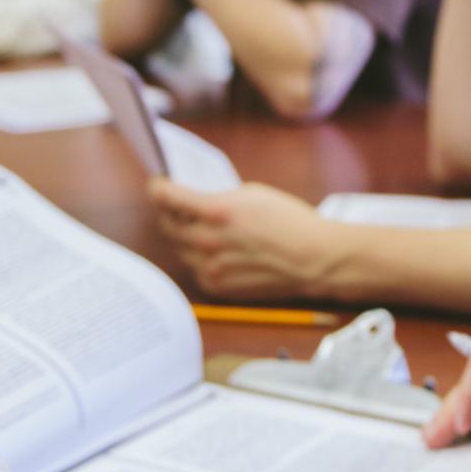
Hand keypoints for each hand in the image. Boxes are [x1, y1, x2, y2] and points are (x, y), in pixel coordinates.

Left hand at [148, 178, 343, 299]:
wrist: (313, 259)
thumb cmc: (290, 222)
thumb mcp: (254, 194)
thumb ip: (221, 197)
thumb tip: (199, 201)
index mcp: (216, 212)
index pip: (166, 198)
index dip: (158, 189)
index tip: (158, 186)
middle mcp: (207, 241)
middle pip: (167, 225)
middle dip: (168, 212)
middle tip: (175, 207)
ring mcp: (210, 267)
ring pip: (179, 248)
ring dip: (184, 236)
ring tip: (198, 228)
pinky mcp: (217, 286)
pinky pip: (195, 268)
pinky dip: (199, 258)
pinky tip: (215, 250)